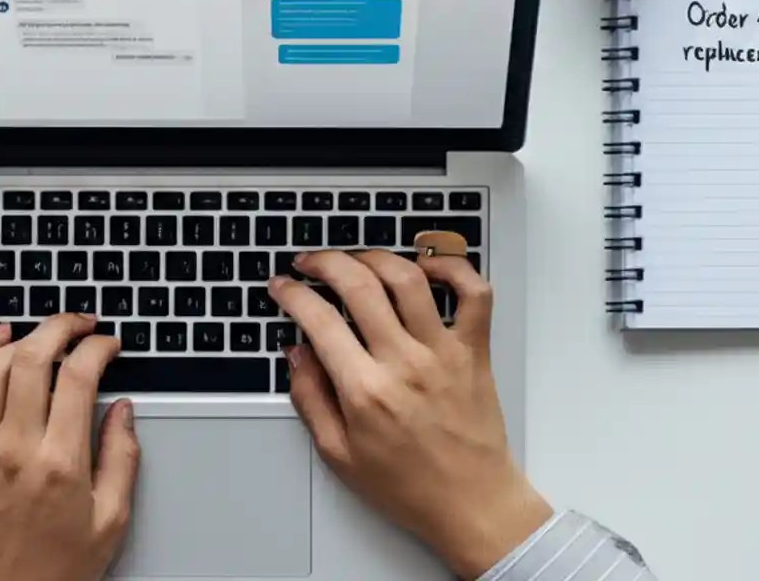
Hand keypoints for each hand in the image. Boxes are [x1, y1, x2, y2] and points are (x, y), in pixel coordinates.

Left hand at [0, 314, 138, 580]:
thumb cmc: (52, 568)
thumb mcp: (110, 520)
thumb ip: (121, 458)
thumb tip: (123, 411)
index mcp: (60, 463)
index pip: (78, 378)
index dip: (98, 348)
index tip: (109, 345)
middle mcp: (16, 448)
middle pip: (31, 359)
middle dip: (60, 327)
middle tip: (80, 325)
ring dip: (17, 338)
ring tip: (40, 332)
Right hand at [269, 251, 551, 579]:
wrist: (471, 503)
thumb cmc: (409, 486)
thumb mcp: (339, 454)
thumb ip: (311, 398)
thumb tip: (296, 353)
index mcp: (366, 392)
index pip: (318, 320)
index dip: (292, 294)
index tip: (283, 286)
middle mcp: (404, 364)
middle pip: (359, 285)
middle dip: (325, 262)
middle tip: (310, 262)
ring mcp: (444, 352)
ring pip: (408, 278)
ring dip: (375, 256)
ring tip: (357, 259)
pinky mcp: (474, 350)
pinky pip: (473, 293)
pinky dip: (453, 268)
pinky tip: (428, 267)